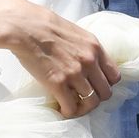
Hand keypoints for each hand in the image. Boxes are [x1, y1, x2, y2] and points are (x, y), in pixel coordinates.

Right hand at [2, 0, 120, 118]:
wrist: (24, 27)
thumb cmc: (44, 26)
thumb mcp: (74, 32)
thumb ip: (84, 48)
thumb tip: (84, 61)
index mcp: (95, 47)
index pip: (114, 76)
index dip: (105, 84)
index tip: (95, 86)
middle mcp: (90, 61)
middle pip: (106, 92)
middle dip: (96, 98)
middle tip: (83, 99)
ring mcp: (75, 73)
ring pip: (92, 103)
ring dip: (83, 108)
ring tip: (73, 107)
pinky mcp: (58, 84)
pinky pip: (71, 107)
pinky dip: (68, 112)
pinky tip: (61, 109)